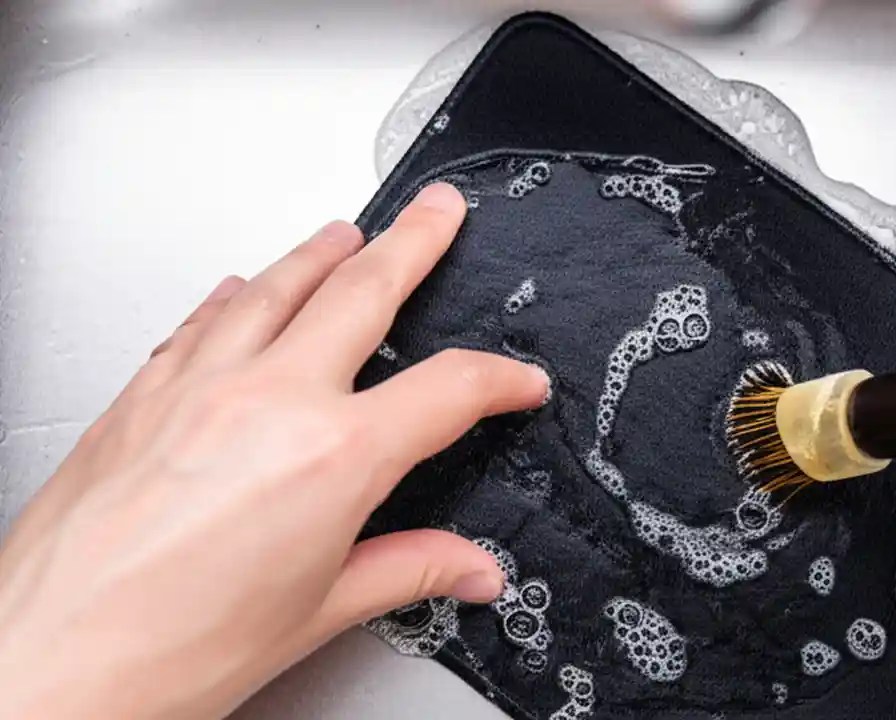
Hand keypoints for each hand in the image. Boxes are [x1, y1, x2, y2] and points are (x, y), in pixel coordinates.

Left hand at [0, 184, 548, 718]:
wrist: (49, 663)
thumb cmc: (169, 651)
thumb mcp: (319, 611)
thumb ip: (408, 569)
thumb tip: (466, 568)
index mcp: (333, 456)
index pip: (447, 391)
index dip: (499, 379)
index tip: (517, 382)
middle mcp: (267, 401)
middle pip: (361, 291)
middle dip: (413, 242)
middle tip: (438, 213)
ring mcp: (197, 385)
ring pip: (273, 287)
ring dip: (320, 252)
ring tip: (346, 234)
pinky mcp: (141, 393)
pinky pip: (200, 323)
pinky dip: (234, 298)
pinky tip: (240, 290)